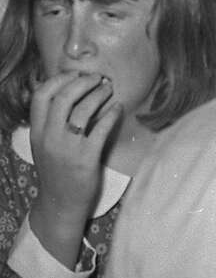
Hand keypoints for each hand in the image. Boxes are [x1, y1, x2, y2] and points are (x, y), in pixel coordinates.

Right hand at [29, 73, 119, 256]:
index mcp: (37, 133)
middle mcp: (49, 138)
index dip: (59, 79)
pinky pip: (101, 128)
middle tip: (98, 77)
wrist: (60, 204)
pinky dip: (111, 114)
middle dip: (83, 81)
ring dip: (99, 94)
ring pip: (83, 110)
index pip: (41, 96)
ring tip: (109, 89)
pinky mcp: (86, 158)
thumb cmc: (56, 171)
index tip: (76, 73)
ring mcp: (67, 148)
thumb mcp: (45, 145)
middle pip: (63, 97)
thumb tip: (70, 92)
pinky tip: (117, 108)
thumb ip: (52, 122)